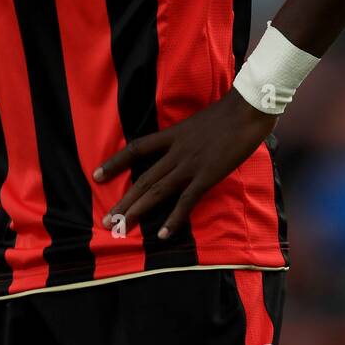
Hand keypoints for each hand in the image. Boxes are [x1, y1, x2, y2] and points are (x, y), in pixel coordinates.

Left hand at [93, 89, 276, 238]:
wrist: (247, 109)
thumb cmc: (229, 112)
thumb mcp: (199, 121)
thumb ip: (189, 136)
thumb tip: (186, 146)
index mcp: (173, 135)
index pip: (136, 148)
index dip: (115, 162)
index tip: (97, 175)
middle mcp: (176, 152)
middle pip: (143, 179)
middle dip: (123, 202)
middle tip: (106, 222)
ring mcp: (190, 165)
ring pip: (157, 191)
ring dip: (137, 211)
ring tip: (121, 229)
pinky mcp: (207, 176)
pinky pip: (186, 201)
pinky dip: (173, 219)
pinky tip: (162, 235)